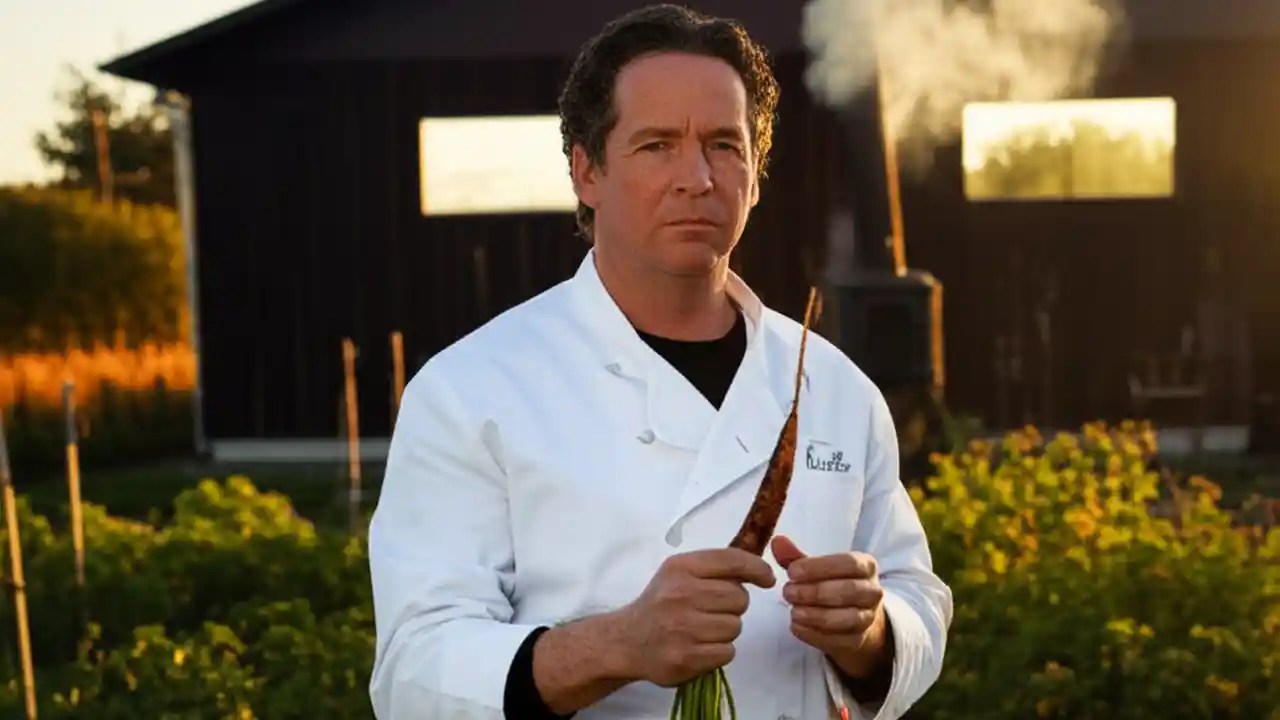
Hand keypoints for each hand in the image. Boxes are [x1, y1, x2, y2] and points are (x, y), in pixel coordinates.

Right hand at [614, 548, 776, 686]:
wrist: (626, 640)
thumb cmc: (660, 603)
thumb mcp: (679, 573)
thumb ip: (715, 568)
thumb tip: (760, 568)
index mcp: (681, 567)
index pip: (732, 560)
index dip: (757, 568)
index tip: (767, 579)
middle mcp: (681, 594)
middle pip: (739, 598)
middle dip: (733, 606)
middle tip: (711, 611)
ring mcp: (682, 628)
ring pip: (735, 627)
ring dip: (725, 630)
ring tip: (702, 630)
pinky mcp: (685, 657)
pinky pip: (727, 652)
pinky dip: (719, 651)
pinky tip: (699, 647)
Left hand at [771, 534, 889, 678]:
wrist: (854, 619)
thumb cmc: (833, 585)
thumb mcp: (817, 568)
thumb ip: (796, 557)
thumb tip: (777, 541)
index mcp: (866, 566)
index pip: (848, 563)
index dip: (819, 567)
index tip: (792, 572)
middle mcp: (872, 592)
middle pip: (848, 591)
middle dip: (814, 592)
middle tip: (788, 592)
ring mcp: (868, 618)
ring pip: (847, 618)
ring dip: (815, 615)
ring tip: (793, 611)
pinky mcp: (858, 641)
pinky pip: (839, 640)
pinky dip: (815, 634)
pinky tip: (796, 626)